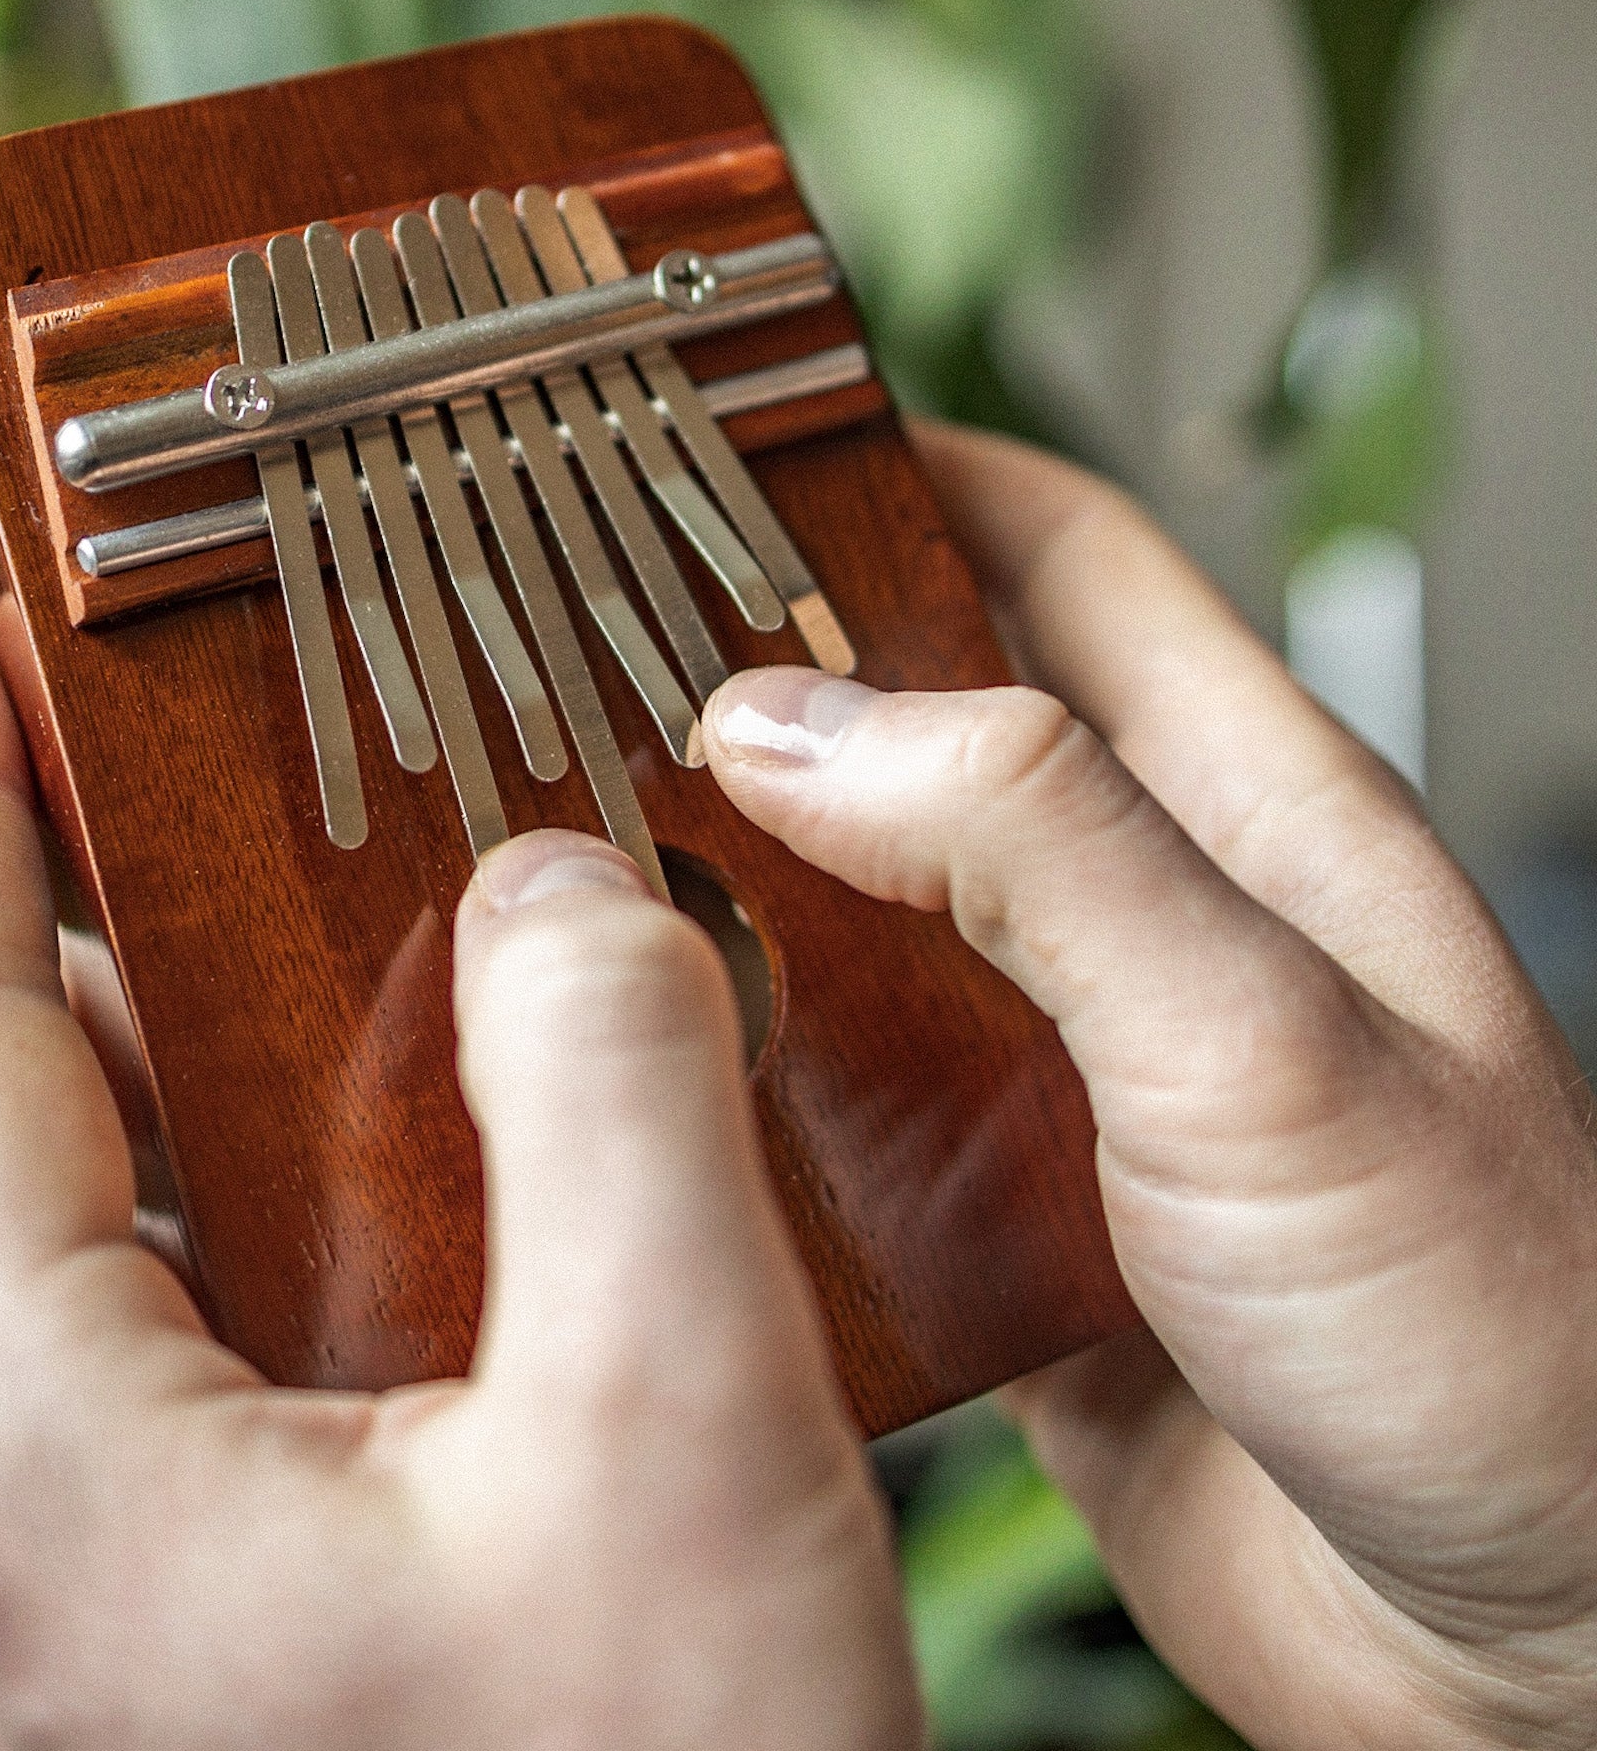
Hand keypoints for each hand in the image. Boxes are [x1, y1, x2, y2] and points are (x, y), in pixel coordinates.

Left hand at [0, 613, 918, 1749]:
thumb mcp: (677, 1424)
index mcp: (53, 1457)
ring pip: (18, 1255)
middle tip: (148, 798)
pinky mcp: (182, 1637)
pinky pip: (120, 1352)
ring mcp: (82, 1602)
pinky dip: (191, 1202)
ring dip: (106, 1074)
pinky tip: (363, 1181)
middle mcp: (13, 1531)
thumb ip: (614, 1091)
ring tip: (263, 956)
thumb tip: (557, 881)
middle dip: (10, 939)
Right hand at [702, 421, 1596, 1750]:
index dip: (903, 465)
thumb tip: (783, 718)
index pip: (1059, 552)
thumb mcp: (1263, 1034)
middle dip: (763, 671)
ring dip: (727, 874)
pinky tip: (636, 1065)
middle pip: (921, 720)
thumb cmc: (1503, 1337)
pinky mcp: (999, 1203)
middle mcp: (1143, 912)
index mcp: (1241, 809)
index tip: (731, 436)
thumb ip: (1031, 849)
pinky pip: (835, 1093)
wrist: (1518, 1654)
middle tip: (581, 649)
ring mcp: (1065, 1058)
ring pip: (855, 908)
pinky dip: (735, 1063)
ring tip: (562, 840)